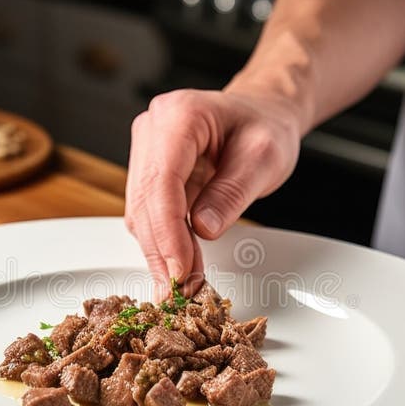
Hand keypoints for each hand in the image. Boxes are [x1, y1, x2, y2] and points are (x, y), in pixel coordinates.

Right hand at [125, 87, 301, 298]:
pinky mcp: (148, 172)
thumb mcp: (264, 158)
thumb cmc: (265, 127)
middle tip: (183, 291)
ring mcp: (146, 151)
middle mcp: (152, 129)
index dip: (168, 232)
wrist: (262, 114)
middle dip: (162, 252)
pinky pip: (147, 215)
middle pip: (144, 202)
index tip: (181, 270)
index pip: (161, 182)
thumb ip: (232, 193)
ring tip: (186, 284)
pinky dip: (163, 243)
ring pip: (139, 213)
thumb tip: (202, 229)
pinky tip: (181, 265)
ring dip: (160, 252)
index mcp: (179, 116)